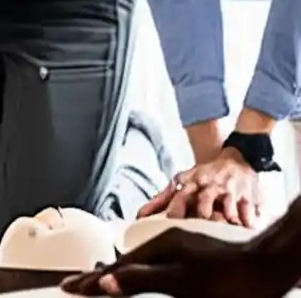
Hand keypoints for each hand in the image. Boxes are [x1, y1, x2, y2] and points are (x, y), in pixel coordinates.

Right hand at [60, 226, 289, 296]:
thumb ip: (141, 280)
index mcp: (158, 251)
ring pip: (139, 262)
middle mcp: (165, 245)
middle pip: (123, 264)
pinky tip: (142, 273)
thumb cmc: (232, 278)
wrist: (270, 264)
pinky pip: (153, 262)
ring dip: (117, 272)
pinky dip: (137, 269)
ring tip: (100, 280)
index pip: (115, 269)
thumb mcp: (182, 283)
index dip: (90, 281)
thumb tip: (103, 280)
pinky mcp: (191, 254)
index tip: (68, 287)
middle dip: (98, 275)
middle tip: (76, 284)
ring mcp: (179, 247)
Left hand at [138, 149, 261, 226]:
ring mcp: (229, 190)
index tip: (171, 221)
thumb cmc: (204, 175)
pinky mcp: (247, 196)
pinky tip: (246, 230)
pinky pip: (248, 211)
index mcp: (191, 183)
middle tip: (202, 224)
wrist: (236, 158)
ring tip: (226, 227)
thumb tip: (140, 216)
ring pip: (227, 205)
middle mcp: (209, 185)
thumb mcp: (183, 181)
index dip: (176, 208)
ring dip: (227, 216)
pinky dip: (247, 221)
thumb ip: (162, 199)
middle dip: (203, 212)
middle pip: (204, 199)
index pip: (180, 195)